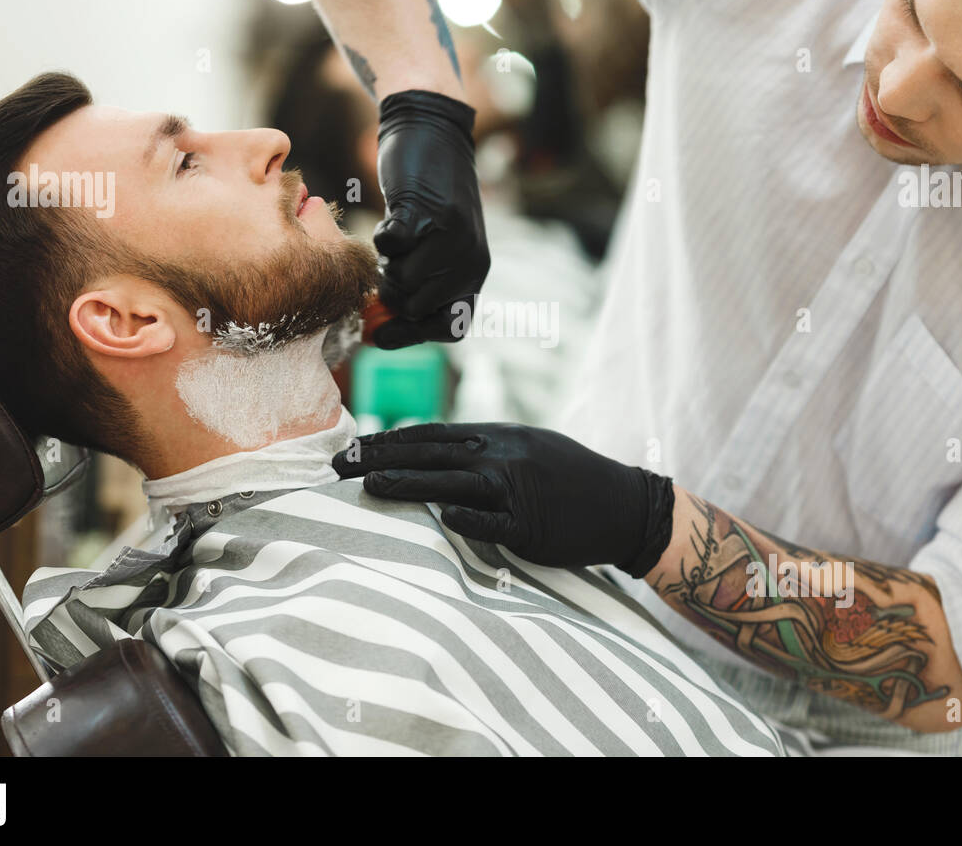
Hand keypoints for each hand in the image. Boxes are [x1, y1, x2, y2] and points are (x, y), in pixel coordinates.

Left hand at [331, 422, 674, 575]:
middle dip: (381, 459)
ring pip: (455, 482)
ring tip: (369, 486)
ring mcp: (518, 489)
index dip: (388, 441)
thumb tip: (432, 455)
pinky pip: (496, 521)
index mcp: (497, 436)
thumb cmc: (569, 478)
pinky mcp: (532, 525)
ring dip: (410, 482)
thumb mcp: (526, 448)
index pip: (431, 435)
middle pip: (431, 454)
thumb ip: (481, 450)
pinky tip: (442, 517)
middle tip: (339, 465)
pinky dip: (470, 518)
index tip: (352, 448)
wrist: (622, 503)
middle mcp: (502, 455)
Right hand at [372, 90, 489, 348]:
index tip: (383, 331)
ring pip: (399, 282)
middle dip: (392, 294)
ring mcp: (449, 237)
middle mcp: (469, 260)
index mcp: (476, 273)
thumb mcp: (441, 248)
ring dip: (385, 265)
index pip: (450, 328)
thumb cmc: (429, 198)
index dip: (414, 334)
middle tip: (389, 264)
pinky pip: (388, 247)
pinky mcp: (424, 212)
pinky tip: (392, 222)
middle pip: (415, 308)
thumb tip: (381, 335)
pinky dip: (380, 238)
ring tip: (396, 239)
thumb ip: (424, 286)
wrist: (431, 134)